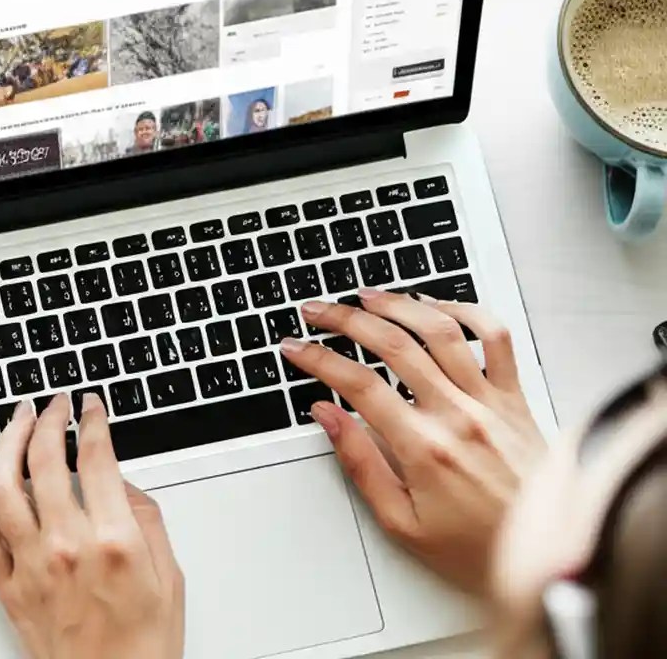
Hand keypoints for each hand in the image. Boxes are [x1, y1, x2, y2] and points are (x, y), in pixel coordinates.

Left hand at [0, 393, 184, 658]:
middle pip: (46, 461)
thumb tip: (121, 482)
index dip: (92, 421)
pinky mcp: (8, 586)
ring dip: (7, 442)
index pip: (97, 458)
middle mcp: (68, 547)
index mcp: (115, 541)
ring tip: (17, 419)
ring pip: (4, 485)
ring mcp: (32, 565)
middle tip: (54, 404)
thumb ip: (146, 520)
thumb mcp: (170, 578)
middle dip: (50, 419)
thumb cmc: (143, 647)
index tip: (90, 407)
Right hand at [281, 289, 544, 595]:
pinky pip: (496, 338)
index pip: (357, 385)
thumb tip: (329, 418)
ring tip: (367, 296)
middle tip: (318, 311)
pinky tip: (439, 307)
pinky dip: (468, 312)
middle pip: (392, 345)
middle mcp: (458, 415)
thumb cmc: (479, 547)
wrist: (553, 552)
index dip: (318, 359)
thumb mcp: (403, 523)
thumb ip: (361, 465)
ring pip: (439, 330)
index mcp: (423, 448)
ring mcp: (490, 401)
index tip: (296, 348)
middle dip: (345, 320)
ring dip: (398, 304)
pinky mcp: (516, 398)